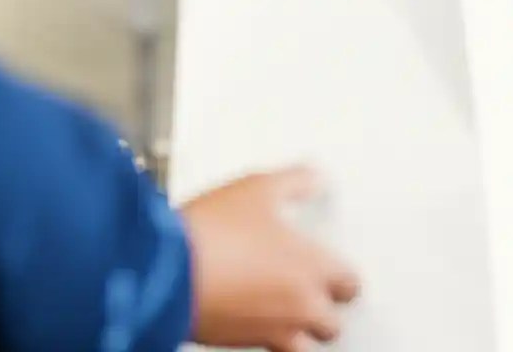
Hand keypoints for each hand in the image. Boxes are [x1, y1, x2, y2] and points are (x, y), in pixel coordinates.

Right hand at [180, 167, 359, 351]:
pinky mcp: (234, 344)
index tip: (337, 271)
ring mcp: (267, 332)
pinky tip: (248, 316)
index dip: (343, 277)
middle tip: (313, 294)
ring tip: (285, 314)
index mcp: (313, 268)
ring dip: (299, 333)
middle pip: (332, 324)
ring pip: (302, 347)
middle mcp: (298, 307)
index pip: (351, 284)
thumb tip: (316, 178)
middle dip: (325, 312)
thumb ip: (297, 181)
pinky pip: (261, 348)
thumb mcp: (259, 188)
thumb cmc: (211, 233)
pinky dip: (262, 337)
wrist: (161, 272)